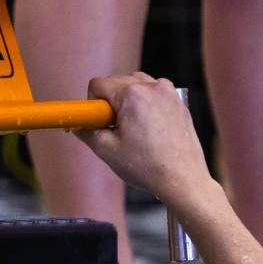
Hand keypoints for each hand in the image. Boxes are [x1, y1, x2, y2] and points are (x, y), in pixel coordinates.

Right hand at [78, 73, 219, 213]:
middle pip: (118, 83)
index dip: (92, 104)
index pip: (98, 85)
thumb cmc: (150, 168)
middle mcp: (152, 87)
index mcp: (133, 94)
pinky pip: (155, 95)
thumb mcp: (108, 151)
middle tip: (117, 130)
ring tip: (135, 131)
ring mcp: (169, 93)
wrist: (184, 180)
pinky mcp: (179, 102)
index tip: (98, 121)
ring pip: (137, 85)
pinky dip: (148, 106)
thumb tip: (78, 126)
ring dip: (130, 102)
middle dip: (112, 104)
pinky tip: (150, 130)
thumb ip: (88, 133)